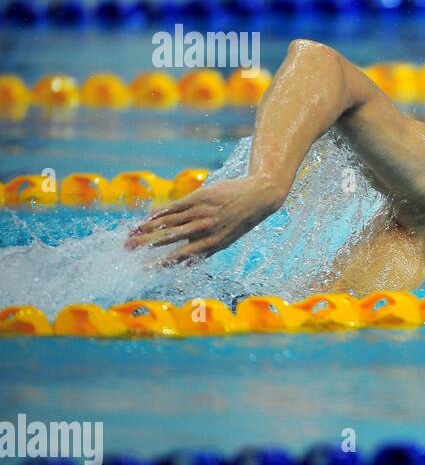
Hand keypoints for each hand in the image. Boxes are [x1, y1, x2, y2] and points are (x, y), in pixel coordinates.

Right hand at [126, 175, 284, 265]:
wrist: (257, 197)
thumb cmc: (239, 222)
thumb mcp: (226, 240)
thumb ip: (205, 250)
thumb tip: (185, 263)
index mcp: (213, 244)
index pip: (182, 255)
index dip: (162, 262)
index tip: (145, 267)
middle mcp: (206, 229)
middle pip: (169, 238)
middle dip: (146, 244)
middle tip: (127, 248)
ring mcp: (201, 212)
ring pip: (168, 221)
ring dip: (147, 228)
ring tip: (131, 234)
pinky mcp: (199, 197)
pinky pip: (174, 207)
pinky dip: (158, 213)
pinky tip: (146, 219)